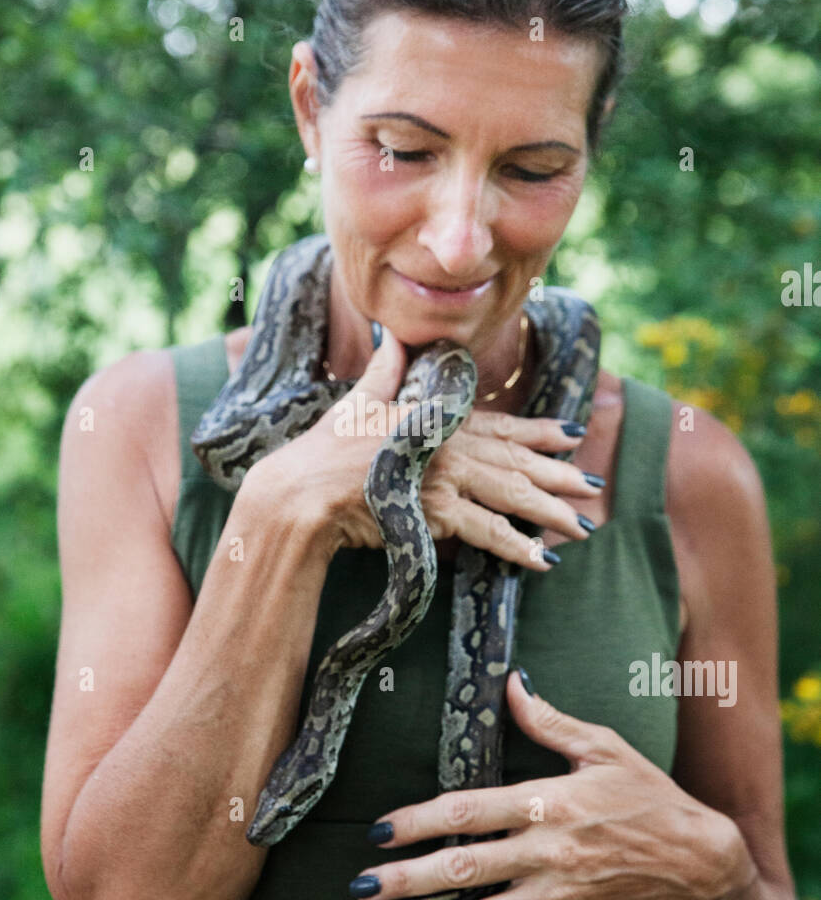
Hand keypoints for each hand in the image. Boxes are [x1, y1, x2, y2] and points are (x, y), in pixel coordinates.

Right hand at [260, 328, 603, 569]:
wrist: (304, 490)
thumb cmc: (325, 448)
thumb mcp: (359, 400)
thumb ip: (385, 370)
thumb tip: (394, 338)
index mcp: (437, 419)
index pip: (500, 426)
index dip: (540, 432)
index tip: (575, 435)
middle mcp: (449, 444)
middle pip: (517, 461)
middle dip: (560, 475)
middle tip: (595, 488)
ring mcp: (445, 477)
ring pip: (511, 494)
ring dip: (552, 512)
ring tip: (584, 528)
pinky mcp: (436, 510)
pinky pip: (487, 530)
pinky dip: (517, 546)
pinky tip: (543, 560)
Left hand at [349, 672, 751, 899]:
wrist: (694, 864)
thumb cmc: (648, 797)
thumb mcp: (603, 747)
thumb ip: (549, 721)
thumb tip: (510, 685)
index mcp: (550, 803)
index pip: (471, 811)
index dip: (422, 820)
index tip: (383, 826)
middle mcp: (546, 854)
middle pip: (464, 869)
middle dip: (407, 879)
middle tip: (362, 885)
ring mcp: (551, 895)